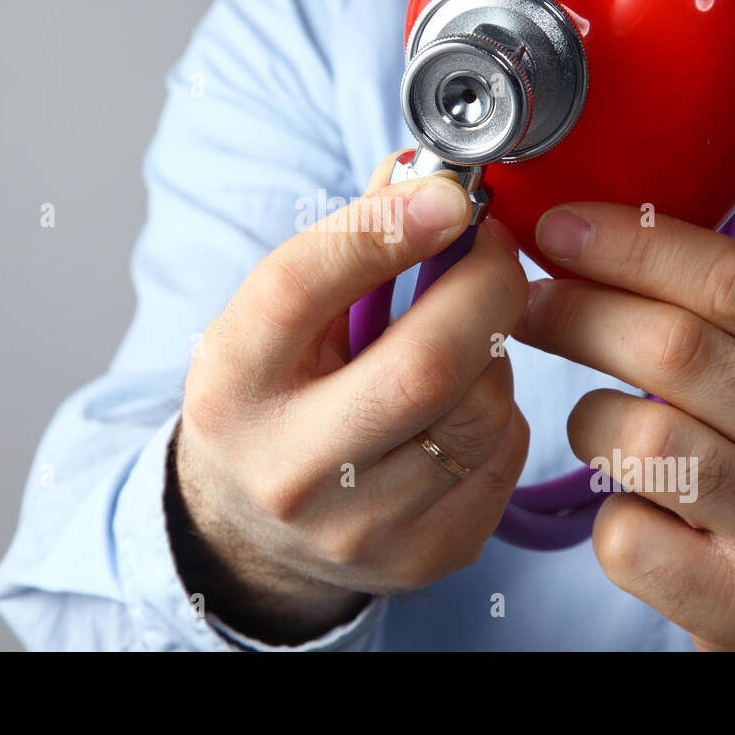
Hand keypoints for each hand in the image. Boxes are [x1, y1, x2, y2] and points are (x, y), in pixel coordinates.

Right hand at [171, 153, 529, 643]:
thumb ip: (346, 242)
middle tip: (492, 250)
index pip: (300, 289)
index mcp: (231, 387)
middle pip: (424, 366)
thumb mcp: (273, 319)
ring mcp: (359, 528)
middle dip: (484, 287)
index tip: (447, 192)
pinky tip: (458, 406)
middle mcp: (287, 469)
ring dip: (492, 351)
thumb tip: (431, 177)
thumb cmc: (271, 396)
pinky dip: (498, 410)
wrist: (251, 531)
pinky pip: (503, 456)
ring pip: (481, 411)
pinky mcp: (423, 557)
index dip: (383, 228)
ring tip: (459, 337)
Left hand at [512, 202, 734, 649]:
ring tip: (599, 426)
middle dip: (577, 313)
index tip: (558, 226)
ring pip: (639, 441)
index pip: (734, 281)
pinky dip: (608, 516)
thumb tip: (582, 239)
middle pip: (674, 350)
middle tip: (529, 307)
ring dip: (589, 421)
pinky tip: (637, 512)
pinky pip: (625, 538)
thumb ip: (725, 311)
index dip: (631, 245)